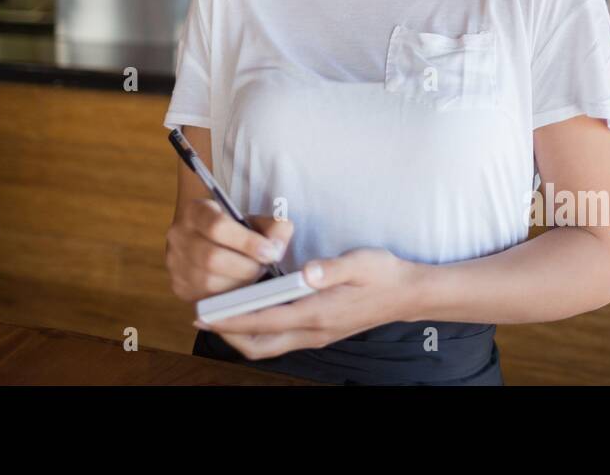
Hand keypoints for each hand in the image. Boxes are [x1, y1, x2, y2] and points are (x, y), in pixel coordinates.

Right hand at [166, 199, 292, 300]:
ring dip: (238, 285)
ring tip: (254, 279)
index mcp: (195, 211)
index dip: (247, 242)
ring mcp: (175, 263)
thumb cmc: (235, 230)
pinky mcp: (178, 286)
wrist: (205, 236)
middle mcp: (179, 236)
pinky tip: (241, 290)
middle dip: (246, 268)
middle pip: (212, 258)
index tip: (271, 252)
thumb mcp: (253, 220)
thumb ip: (272, 228)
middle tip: (265, 269)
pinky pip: (205, 299)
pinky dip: (228, 298)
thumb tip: (278, 247)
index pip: (217, 226)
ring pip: (208, 283)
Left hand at [192, 248, 420, 360]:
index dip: (233, 319)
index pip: (265, 320)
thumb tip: (306, 272)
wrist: (406, 293)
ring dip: (241, 335)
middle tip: (203, 318)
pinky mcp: (318, 333)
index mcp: (318, 312)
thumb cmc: (381, 274)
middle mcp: (313, 330)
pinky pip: (279, 341)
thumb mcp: (359, 263)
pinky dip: (258, 332)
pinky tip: (250, 314)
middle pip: (259, 344)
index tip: (207, 315)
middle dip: (228, 334)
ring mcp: (316, 335)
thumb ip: (330, 268)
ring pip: (268, 346)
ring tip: (219, 317)